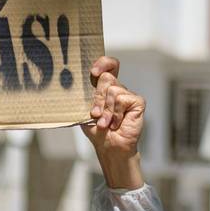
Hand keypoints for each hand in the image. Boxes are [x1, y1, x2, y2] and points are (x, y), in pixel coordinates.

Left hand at [83, 56, 144, 190]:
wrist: (109, 146)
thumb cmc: (97, 130)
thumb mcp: (84, 110)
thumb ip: (84, 95)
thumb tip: (72, 84)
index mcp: (105, 87)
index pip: (109, 65)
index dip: (103, 63)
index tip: (93, 72)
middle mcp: (118, 88)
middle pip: (107, 78)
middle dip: (98, 98)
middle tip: (96, 114)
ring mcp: (128, 95)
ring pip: (113, 90)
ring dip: (106, 111)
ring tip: (105, 123)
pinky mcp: (137, 102)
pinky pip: (122, 99)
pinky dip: (116, 114)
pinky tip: (116, 123)